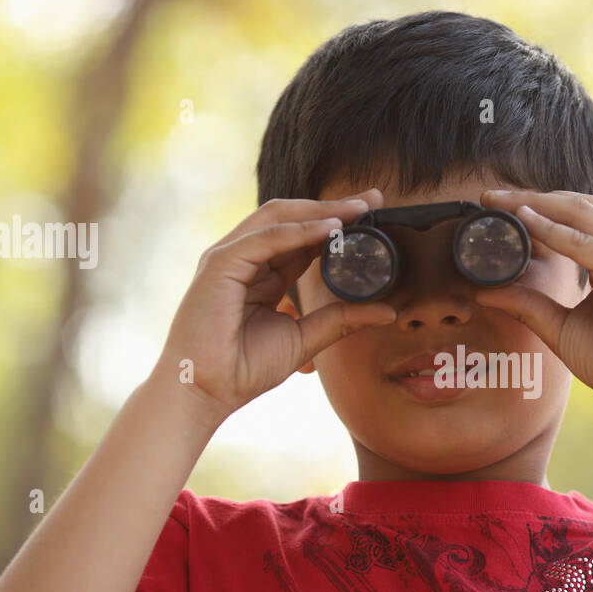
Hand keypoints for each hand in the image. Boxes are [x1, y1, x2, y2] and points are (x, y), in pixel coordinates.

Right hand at [152, 189, 395, 422]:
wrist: (205, 392)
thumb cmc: (244, 369)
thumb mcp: (305, 338)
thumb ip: (342, 320)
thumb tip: (387, 312)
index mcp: (262, 274)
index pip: (303, 238)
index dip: (337, 223)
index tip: (374, 215)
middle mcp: (245, 259)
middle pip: (292, 218)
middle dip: (333, 207)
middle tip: (373, 199)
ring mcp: (229, 257)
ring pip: (278, 218)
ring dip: (320, 211)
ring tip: (358, 209)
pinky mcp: (220, 264)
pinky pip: (265, 238)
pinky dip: (299, 230)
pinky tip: (330, 228)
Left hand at [474, 190, 592, 419]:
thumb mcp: (561, 328)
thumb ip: (528, 306)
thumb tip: (485, 293)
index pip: (575, 219)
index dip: (536, 208)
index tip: (496, 207)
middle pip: (577, 206)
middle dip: (531, 197)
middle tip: (489, 196)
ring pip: (581, 213)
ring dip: (539, 204)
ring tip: (503, 204)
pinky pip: (586, 244)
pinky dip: (554, 231)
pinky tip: (527, 223)